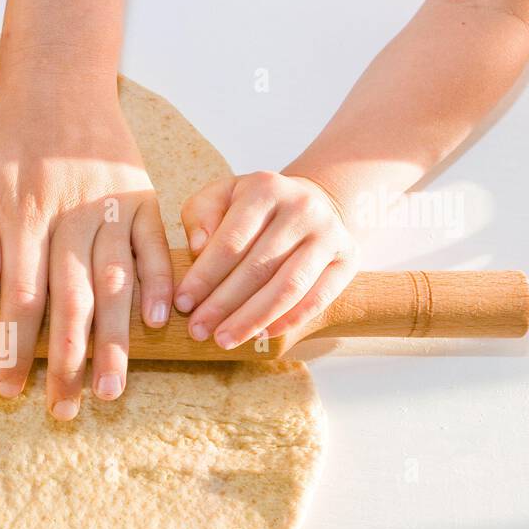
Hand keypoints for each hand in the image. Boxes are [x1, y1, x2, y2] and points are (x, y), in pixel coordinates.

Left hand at [0, 81, 171, 419]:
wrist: (59, 73)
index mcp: (25, 216)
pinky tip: (163, 325)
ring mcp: (114, 208)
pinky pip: (156, 248)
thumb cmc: (6, 132)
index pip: (21, 297)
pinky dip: (160, 285)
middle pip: (72, 303)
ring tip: (113, 390)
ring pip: (116, 285)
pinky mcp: (145, 198)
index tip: (9, 390)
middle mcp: (73, 217)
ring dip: (116, 342)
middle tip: (66, 411)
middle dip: (68, 363)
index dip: (15, 348)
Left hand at [174, 171, 358, 347]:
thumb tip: (197, 247)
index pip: (231, 241)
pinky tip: (260, 335)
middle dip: (223, 305)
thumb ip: (201, 215)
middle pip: (258, 268)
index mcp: (266, 188)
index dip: (204, 276)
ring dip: (252, 319)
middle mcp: (303, 208)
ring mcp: (329, 235)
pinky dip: (287, 321)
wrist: (310, 202)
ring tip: (224, 340)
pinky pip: (317, 299)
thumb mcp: (221, 196)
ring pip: (288, 287)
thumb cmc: (252, 207)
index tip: (182, 304)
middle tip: (197, 330)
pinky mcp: (347, 260)